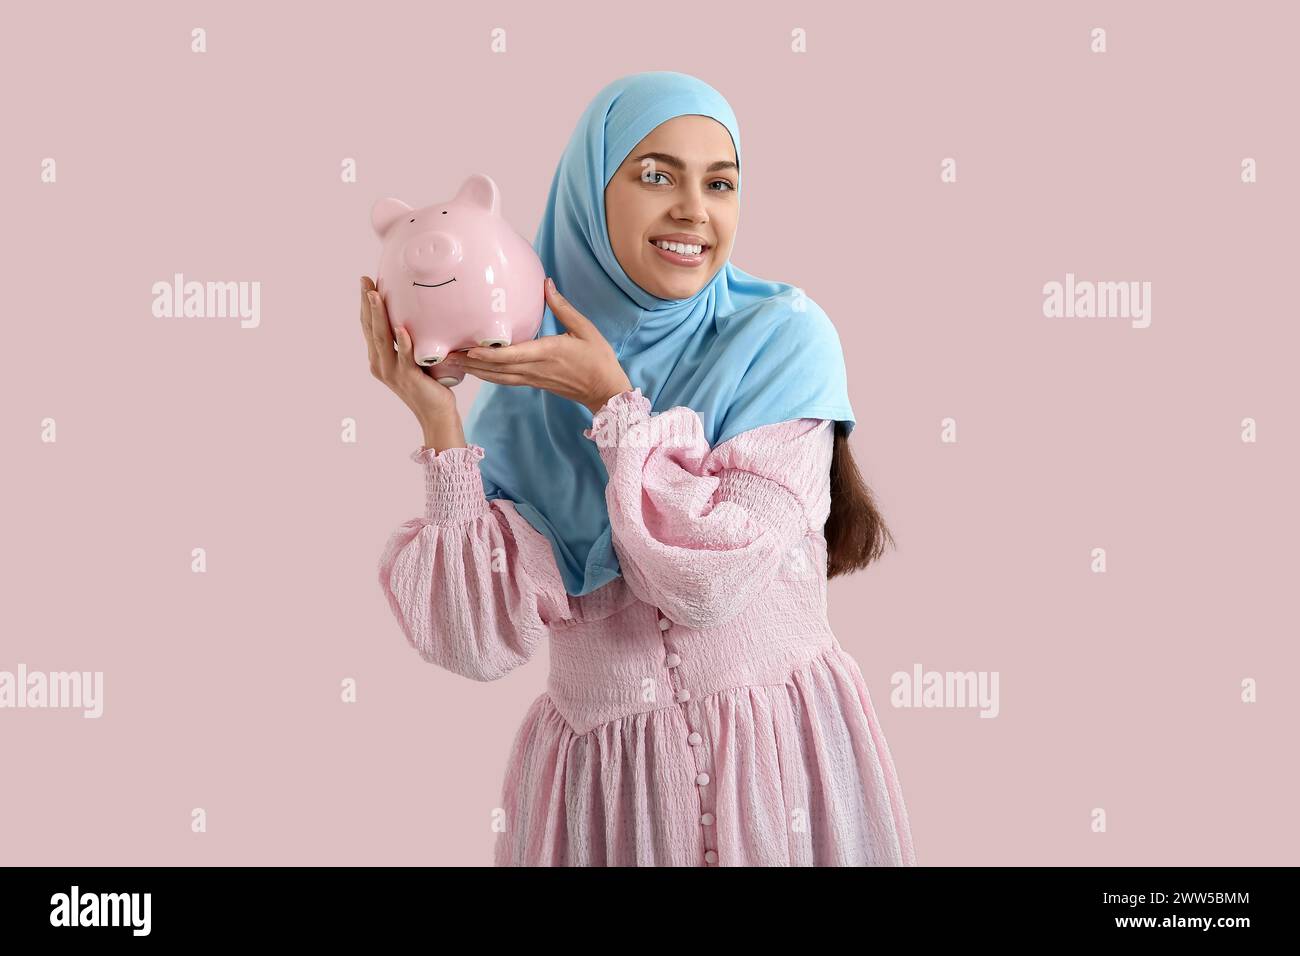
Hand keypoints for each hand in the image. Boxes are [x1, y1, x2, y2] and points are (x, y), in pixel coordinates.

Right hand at [360, 276, 459, 427]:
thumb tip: (414, 316)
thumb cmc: (428, 384)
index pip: (368, 327)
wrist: (435, 413)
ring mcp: (392, 371)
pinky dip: (403, 342)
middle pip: (370, 329)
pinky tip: (401, 328)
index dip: (366, 305)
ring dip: (378, 316)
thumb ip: (408, 342)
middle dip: (367, 304)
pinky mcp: (408, 378)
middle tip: (365, 281)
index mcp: (378, 359)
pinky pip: (404, 357)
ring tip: (375, 295)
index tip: (366, 283)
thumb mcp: (413, 359)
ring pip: (383, 339)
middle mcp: (380, 364)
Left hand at [457, 277, 633, 413]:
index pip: (511, 355)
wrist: (604, 390)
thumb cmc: (598, 359)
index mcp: (547, 352)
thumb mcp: (584, 328)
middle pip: (496, 368)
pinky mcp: (533, 383)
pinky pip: (505, 380)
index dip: (487, 354)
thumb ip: (562, 307)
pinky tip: (474, 370)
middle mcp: (535, 368)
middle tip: (444, 355)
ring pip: (497, 377)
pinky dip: (487, 376)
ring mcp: (533, 379)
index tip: (467, 348)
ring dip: (474, 371)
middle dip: (469, 363)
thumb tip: (546, 284)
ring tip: (451, 362)